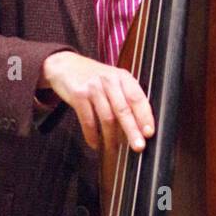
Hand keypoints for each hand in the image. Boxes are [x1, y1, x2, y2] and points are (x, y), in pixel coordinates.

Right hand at [40, 51, 154, 152]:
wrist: (66, 65)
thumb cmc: (94, 77)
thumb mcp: (114, 80)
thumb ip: (126, 97)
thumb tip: (139, 126)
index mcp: (123, 77)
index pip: (137, 98)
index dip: (145, 116)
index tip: (149, 133)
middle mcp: (109, 80)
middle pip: (123, 110)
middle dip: (132, 131)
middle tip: (138, 147)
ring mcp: (93, 87)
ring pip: (106, 118)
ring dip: (111, 138)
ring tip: (114, 150)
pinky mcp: (78, 95)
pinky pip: (88, 120)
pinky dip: (92, 135)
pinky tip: (96, 144)